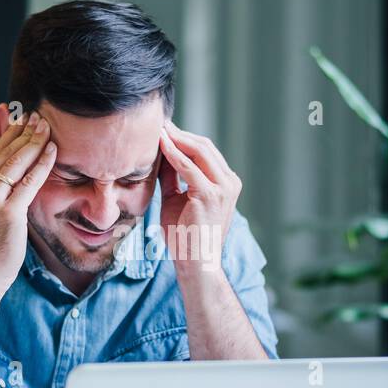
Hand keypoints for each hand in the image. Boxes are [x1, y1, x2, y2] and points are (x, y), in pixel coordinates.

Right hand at [0, 110, 56, 295]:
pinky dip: (42, 164)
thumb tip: (13, 172)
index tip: (24, 119)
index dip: (10, 134)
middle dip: (24, 132)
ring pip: (15, 163)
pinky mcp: (8, 213)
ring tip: (47, 127)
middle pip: (4, 153)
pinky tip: (52, 151)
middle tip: (40, 116)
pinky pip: (28, 182)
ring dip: (34, 142)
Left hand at [157, 120, 241, 277]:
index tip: (164, 129)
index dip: (184, 138)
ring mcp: (223, 188)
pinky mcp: (211, 195)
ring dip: (176, 138)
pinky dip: (173, 153)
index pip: (206, 151)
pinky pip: (188, 167)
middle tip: (158, 123)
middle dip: (180, 133)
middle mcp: (229, 183)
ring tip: (157, 129)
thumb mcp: (177, 199)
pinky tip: (160, 144)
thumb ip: (172, 176)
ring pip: (199, 151)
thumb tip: (160, 152)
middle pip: (204, 146)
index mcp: (226, 183)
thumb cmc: (185, 236)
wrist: (196, 263)